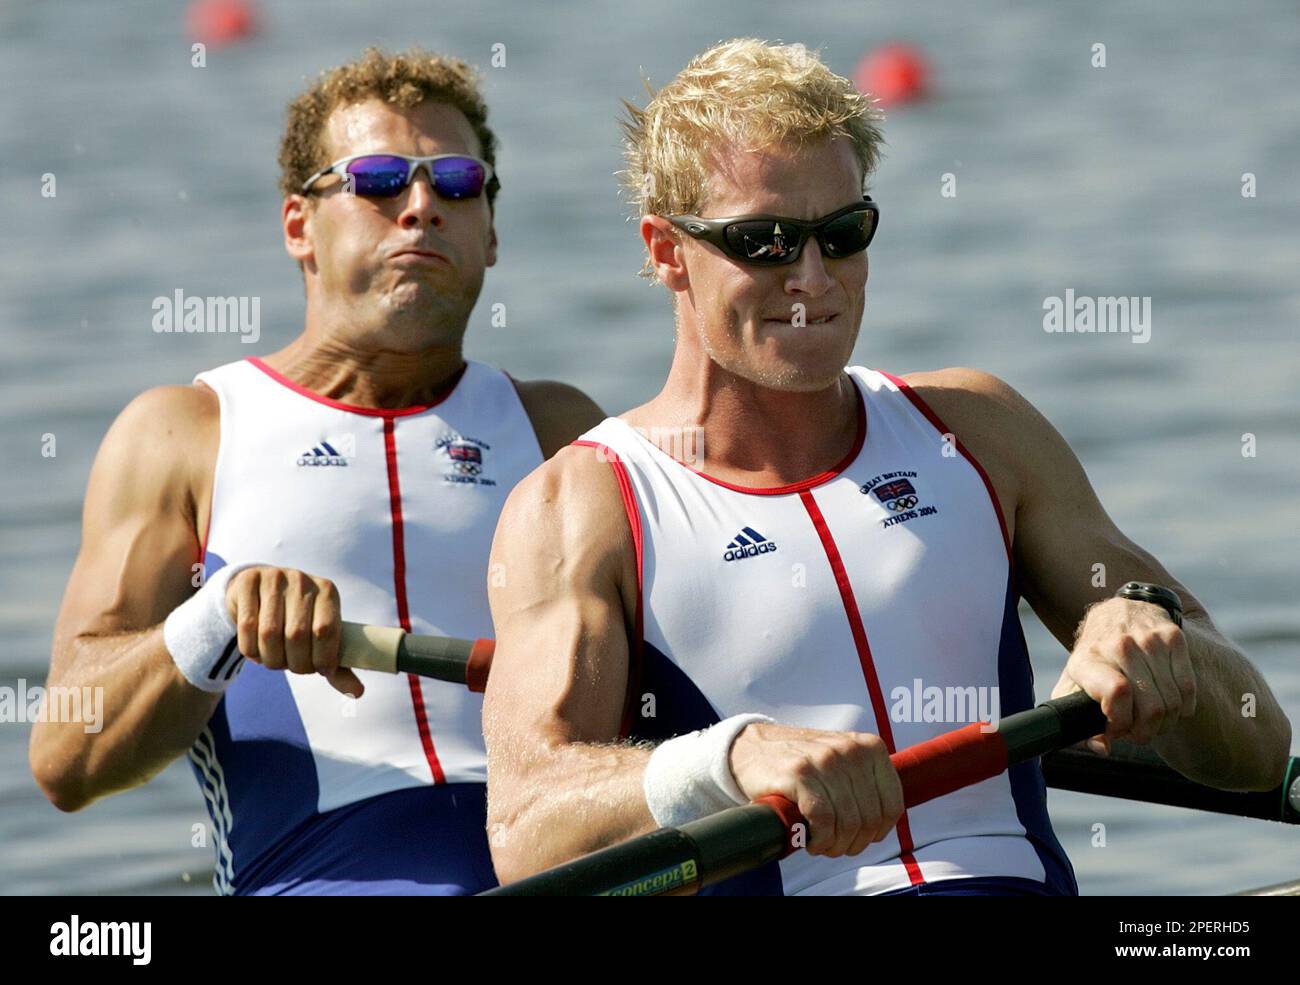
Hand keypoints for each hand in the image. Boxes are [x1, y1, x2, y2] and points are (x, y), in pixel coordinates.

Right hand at [224, 566, 362, 697]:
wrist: (261, 592)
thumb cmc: (297, 620)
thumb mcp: (320, 638)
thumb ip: (337, 665)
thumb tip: (358, 692)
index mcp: (327, 592)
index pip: (326, 630)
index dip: (322, 658)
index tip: (320, 670)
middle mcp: (302, 581)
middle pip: (297, 635)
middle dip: (296, 663)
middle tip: (294, 667)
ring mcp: (274, 577)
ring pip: (269, 633)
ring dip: (271, 658)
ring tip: (276, 661)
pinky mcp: (248, 581)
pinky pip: (246, 626)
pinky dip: (251, 649)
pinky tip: (257, 652)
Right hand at [729, 722, 902, 857]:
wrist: (752, 747)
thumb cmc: (800, 760)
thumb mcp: (842, 758)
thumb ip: (866, 781)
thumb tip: (882, 823)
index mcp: (870, 747)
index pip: (892, 804)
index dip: (879, 831)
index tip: (862, 838)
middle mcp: (851, 750)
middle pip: (869, 819)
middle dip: (853, 843)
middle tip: (835, 846)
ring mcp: (824, 759)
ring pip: (847, 823)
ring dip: (834, 845)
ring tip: (821, 844)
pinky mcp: (799, 773)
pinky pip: (822, 819)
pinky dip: (819, 838)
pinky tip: (809, 839)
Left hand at [1051, 597, 1195, 753]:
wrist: (1116, 613)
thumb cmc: (1094, 657)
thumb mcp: (1073, 683)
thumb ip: (1077, 719)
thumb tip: (1103, 747)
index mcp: (1089, 659)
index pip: (1117, 694)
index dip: (1122, 722)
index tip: (1117, 729)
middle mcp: (1119, 645)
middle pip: (1150, 706)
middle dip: (1147, 732)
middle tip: (1140, 734)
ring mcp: (1149, 640)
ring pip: (1172, 701)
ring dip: (1166, 723)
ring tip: (1153, 722)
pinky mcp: (1174, 637)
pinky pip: (1189, 687)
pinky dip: (1183, 707)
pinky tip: (1171, 707)